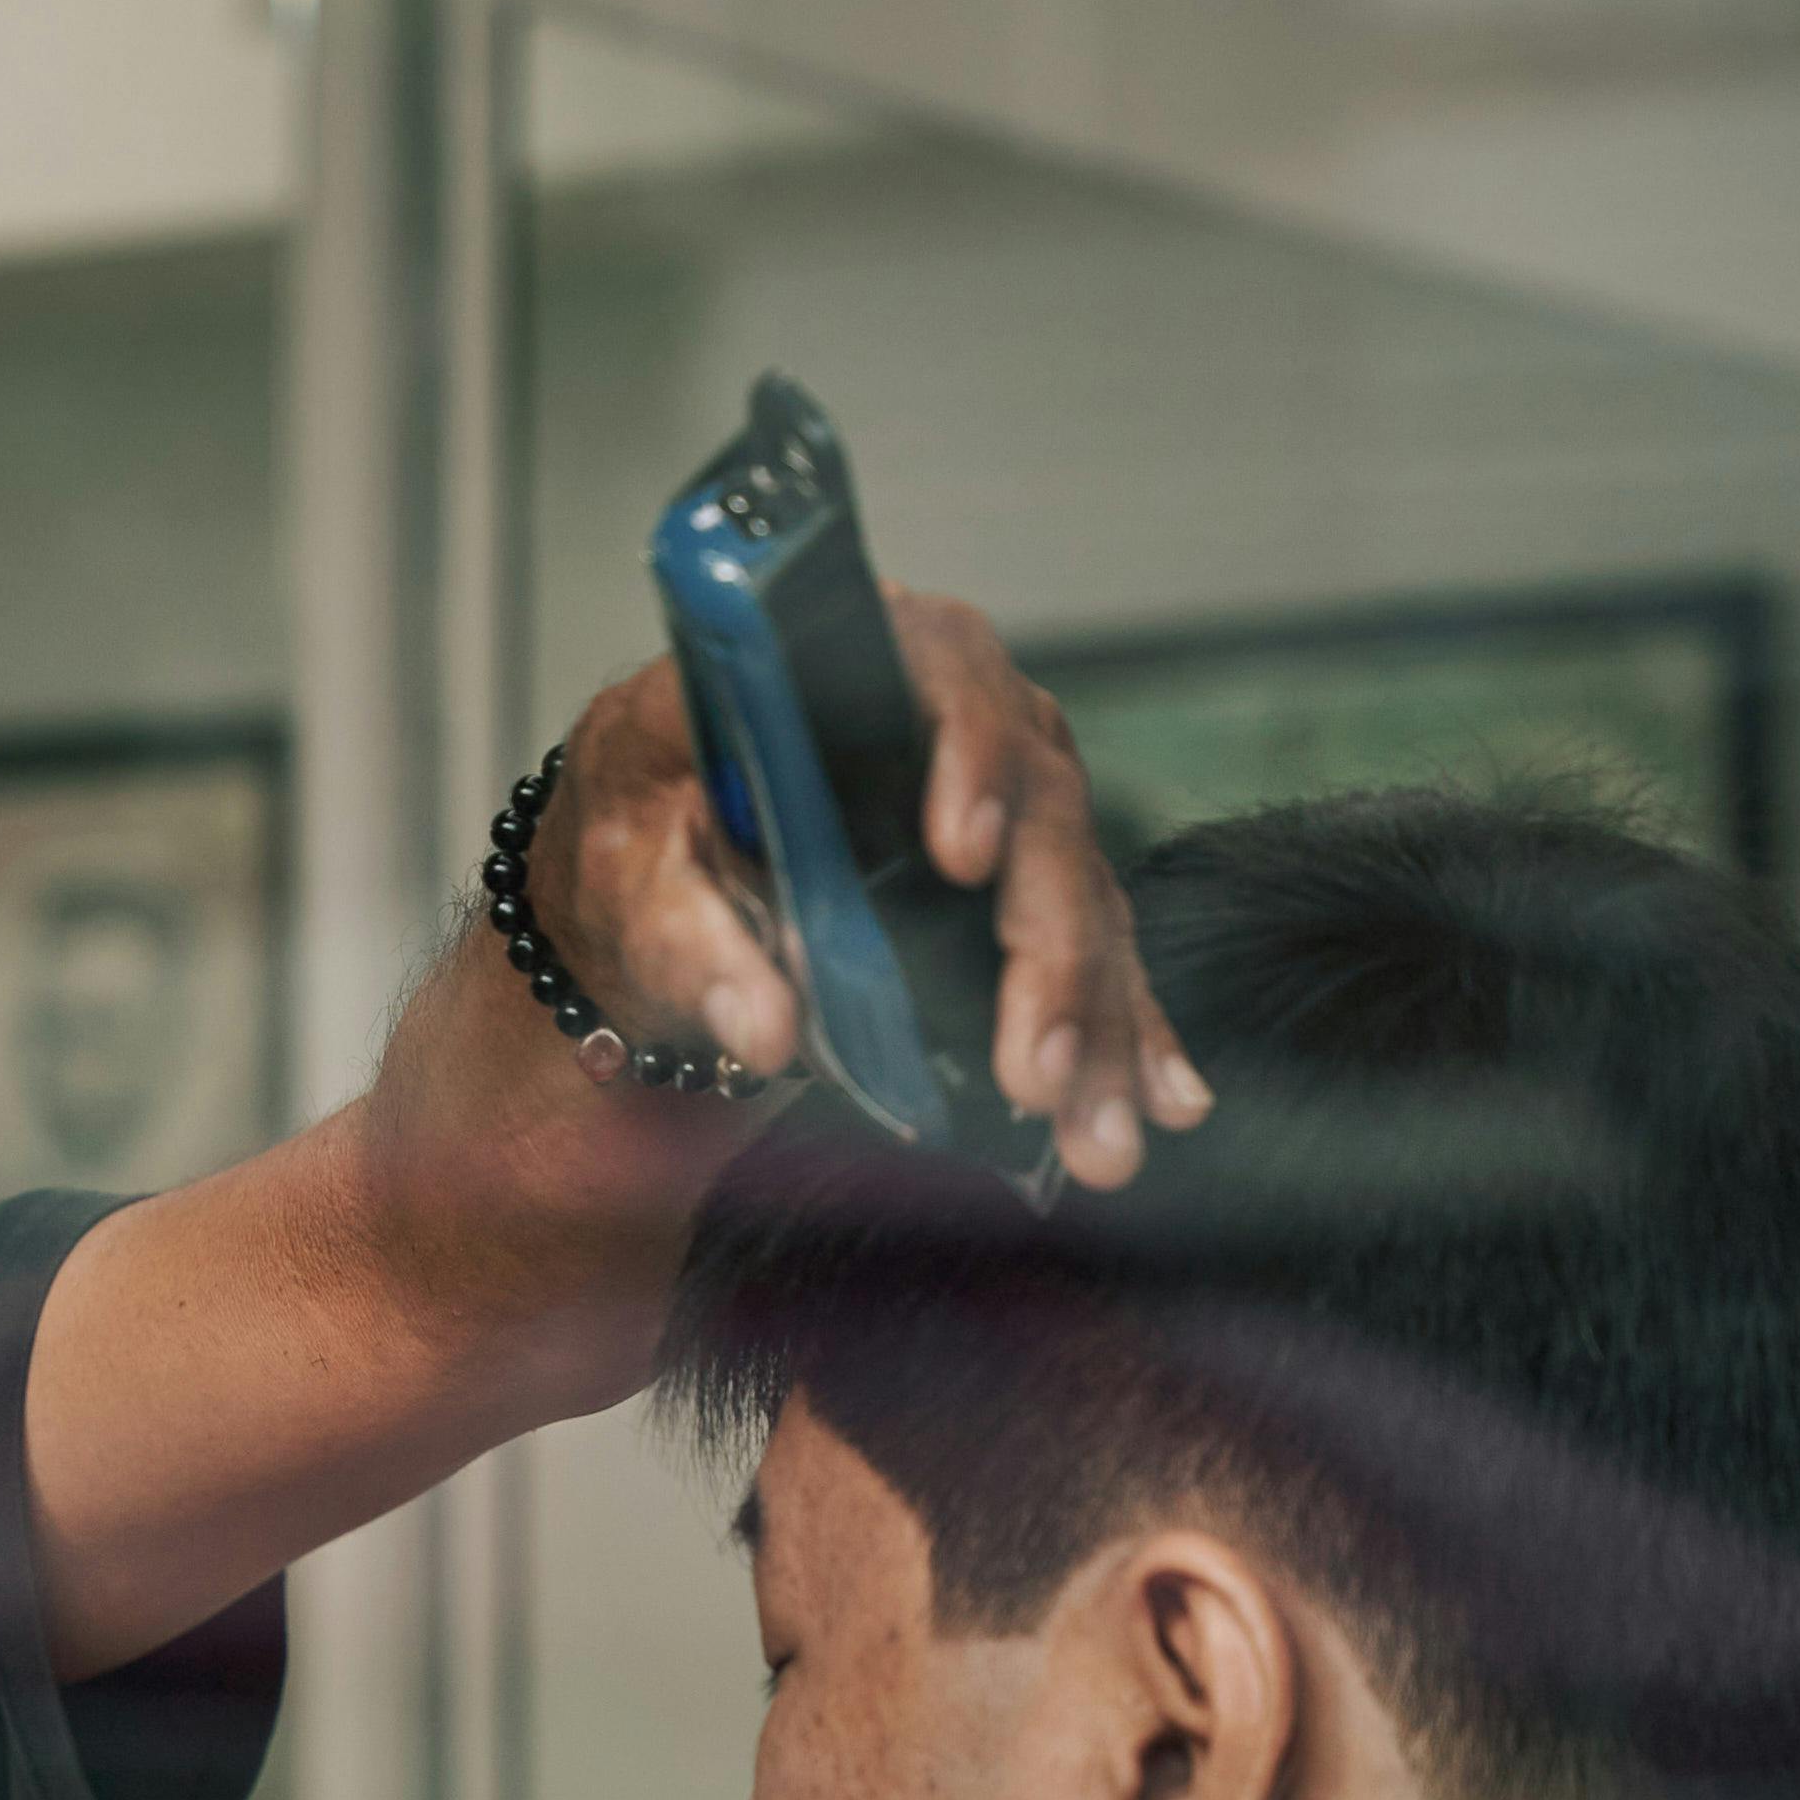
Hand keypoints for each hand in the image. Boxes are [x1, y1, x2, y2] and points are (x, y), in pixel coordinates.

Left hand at [532, 616, 1207, 1186]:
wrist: (658, 864)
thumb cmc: (643, 836)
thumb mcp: (635, 884)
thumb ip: (694, 946)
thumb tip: (765, 1030)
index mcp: (849, 666)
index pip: (935, 674)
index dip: (966, 757)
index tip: (963, 855)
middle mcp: (954, 716)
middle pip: (1037, 811)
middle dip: (1048, 952)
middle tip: (1038, 1068)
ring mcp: (1007, 796)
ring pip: (1081, 897)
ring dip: (1099, 1023)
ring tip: (1102, 1134)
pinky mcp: (1029, 874)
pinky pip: (1095, 947)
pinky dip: (1127, 1028)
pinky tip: (1163, 1100)